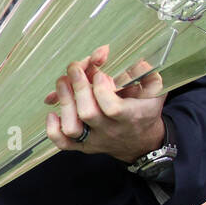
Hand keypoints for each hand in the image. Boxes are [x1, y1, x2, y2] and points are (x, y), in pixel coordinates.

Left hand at [44, 45, 166, 161]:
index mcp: (131, 117)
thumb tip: (124, 58)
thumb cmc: (144, 109)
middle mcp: (111, 131)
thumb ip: (142, 72)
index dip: (102, 89)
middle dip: (78, 87)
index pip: (112, 108)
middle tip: (74, 69)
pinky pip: (63, 143)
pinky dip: (53, 129)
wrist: (141, 141)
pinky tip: (52, 111)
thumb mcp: (153, 89)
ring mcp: (94, 139)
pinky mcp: (82, 145)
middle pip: (88, 114)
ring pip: (72, 128)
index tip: (100, 74)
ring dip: (64, 102)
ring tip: (62, 81)